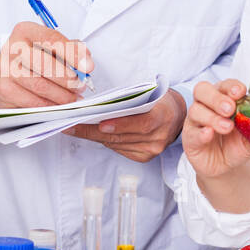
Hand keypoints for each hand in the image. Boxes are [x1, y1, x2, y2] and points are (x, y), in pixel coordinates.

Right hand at [0, 21, 92, 109]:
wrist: (4, 74)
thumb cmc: (31, 58)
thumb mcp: (48, 46)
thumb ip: (69, 49)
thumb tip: (86, 62)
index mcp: (25, 31)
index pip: (51, 39)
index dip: (72, 53)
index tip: (88, 66)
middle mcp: (12, 49)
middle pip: (45, 65)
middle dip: (69, 78)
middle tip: (81, 85)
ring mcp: (5, 71)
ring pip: (40, 86)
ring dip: (62, 95)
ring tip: (73, 97)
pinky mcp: (5, 92)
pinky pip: (33, 102)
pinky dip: (51, 106)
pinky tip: (59, 105)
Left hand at [67, 89, 186, 161]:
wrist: (177, 116)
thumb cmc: (160, 100)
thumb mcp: (152, 92)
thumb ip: (132, 99)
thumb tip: (101, 104)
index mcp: (164, 116)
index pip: (142, 123)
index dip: (121, 125)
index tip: (100, 123)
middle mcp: (159, 137)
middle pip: (122, 136)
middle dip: (93, 130)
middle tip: (72, 124)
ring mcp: (152, 150)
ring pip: (117, 144)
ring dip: (94, 136)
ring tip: (74, 128)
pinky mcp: (145, 157)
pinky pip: (120, 149)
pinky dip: (105, 141)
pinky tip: (92, 133)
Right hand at [181, 79, 249, 181]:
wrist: (224, 165)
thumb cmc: (236, 144)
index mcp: (224, 99)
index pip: (225, 86)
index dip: (232, 86)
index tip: (241, 92)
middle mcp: (207, 106)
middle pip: (203, 90)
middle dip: (217, 98)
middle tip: (231, 109)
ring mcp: (196, 121)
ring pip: (196, 110)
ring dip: (212, 117)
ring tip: (227, 127)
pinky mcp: (189, 138)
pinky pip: (191, 132)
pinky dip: (201, 132)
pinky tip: (209, 134)